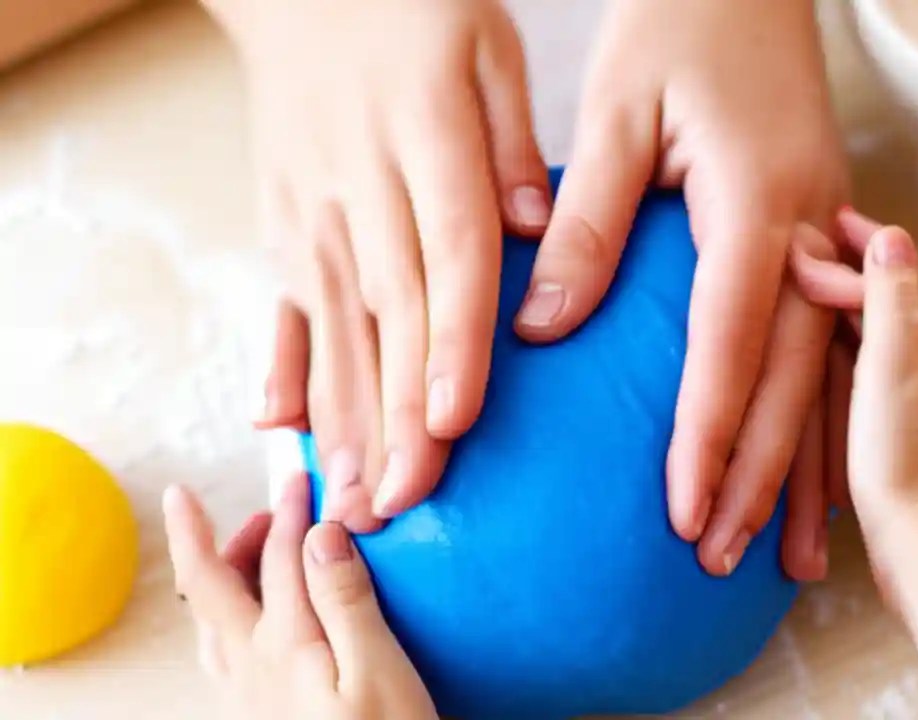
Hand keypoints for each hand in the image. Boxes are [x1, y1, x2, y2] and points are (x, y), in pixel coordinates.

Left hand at [163, 476, 435, 719]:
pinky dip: (225, 615)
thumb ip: (345, 599)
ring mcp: (247, 695)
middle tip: (270, 501)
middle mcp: (250, 667)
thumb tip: (320, 531)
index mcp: (282, 646)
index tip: (311, 472)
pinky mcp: (256, 716)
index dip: (293, 507)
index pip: (278, 555)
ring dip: (220, 572)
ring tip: (250, 546)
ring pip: (211, 620)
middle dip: (229, 533)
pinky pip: (220, 652)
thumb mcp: (378, 671)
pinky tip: (250, 622)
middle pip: (214, 586)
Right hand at [209, 0, 549, 530]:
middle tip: (403, 506)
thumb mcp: (489, 49)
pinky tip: (282, 430)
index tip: (451, 425)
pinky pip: (283, 305)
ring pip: (332, 330)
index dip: (451, 348)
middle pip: (388, 319)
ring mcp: (311, 212)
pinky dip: (283, 367)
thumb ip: (514, 143)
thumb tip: (538, 230)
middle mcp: (361, 190)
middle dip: (393, 421)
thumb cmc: (415, 12)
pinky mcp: (281, 223)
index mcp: (428, 145)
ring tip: (353, 501)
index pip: (449, 263)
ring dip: (342, 420)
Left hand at [519, 0, 847, 578]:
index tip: (683, 507)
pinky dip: (833, 414)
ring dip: (810, 463)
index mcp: (755, 199)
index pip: (732, 339)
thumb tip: (545, 328)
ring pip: (830, 371)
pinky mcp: (826, 235)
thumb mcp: (614, 112)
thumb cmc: (677, 29)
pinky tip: (825, 469)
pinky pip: (838, 342)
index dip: (710, 430)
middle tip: (723, 554)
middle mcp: (810, 227)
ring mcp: (830, 233)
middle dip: (762, 472)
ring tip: (795, 553)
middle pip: (794, 374)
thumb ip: (588, 222)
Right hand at [791, 210, 917, 566]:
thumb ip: (892, 302)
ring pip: (873, 340)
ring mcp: (913, 402)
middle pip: (882, 301)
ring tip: (804, 294)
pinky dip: (839, 356)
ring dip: (842, 312)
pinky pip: (863, 377)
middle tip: (804, 245)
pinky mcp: (897, 437)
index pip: (891, 271)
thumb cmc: (906, 463)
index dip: (859, 240)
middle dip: (848, 269)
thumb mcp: (893, 371)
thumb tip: (892, 232)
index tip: (825, 212)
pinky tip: (817, 371)